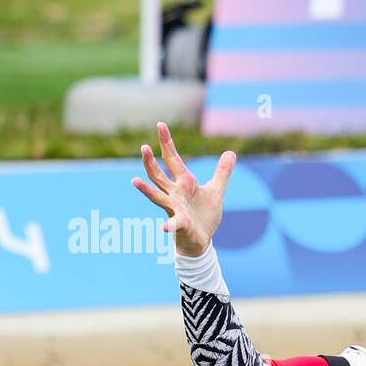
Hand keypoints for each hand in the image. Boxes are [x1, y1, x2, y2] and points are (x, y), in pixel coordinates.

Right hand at [131, 122, 235, 258]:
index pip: (172, 159)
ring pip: (157, 196)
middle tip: (144, 147)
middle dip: (150, 162)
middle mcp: (174, 194)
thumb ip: (222, 172)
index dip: (167, 142)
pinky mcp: (181, 224)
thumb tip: (231, 153)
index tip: (160, 124)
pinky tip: (164, 228)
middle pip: (158, 175)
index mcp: (184, 183)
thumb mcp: (216, 191)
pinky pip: (173, 224)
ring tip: (134, 181)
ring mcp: (175, 209)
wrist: (202, 241)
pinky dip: (170, 225)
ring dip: (146, 189)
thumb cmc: (204, 215)